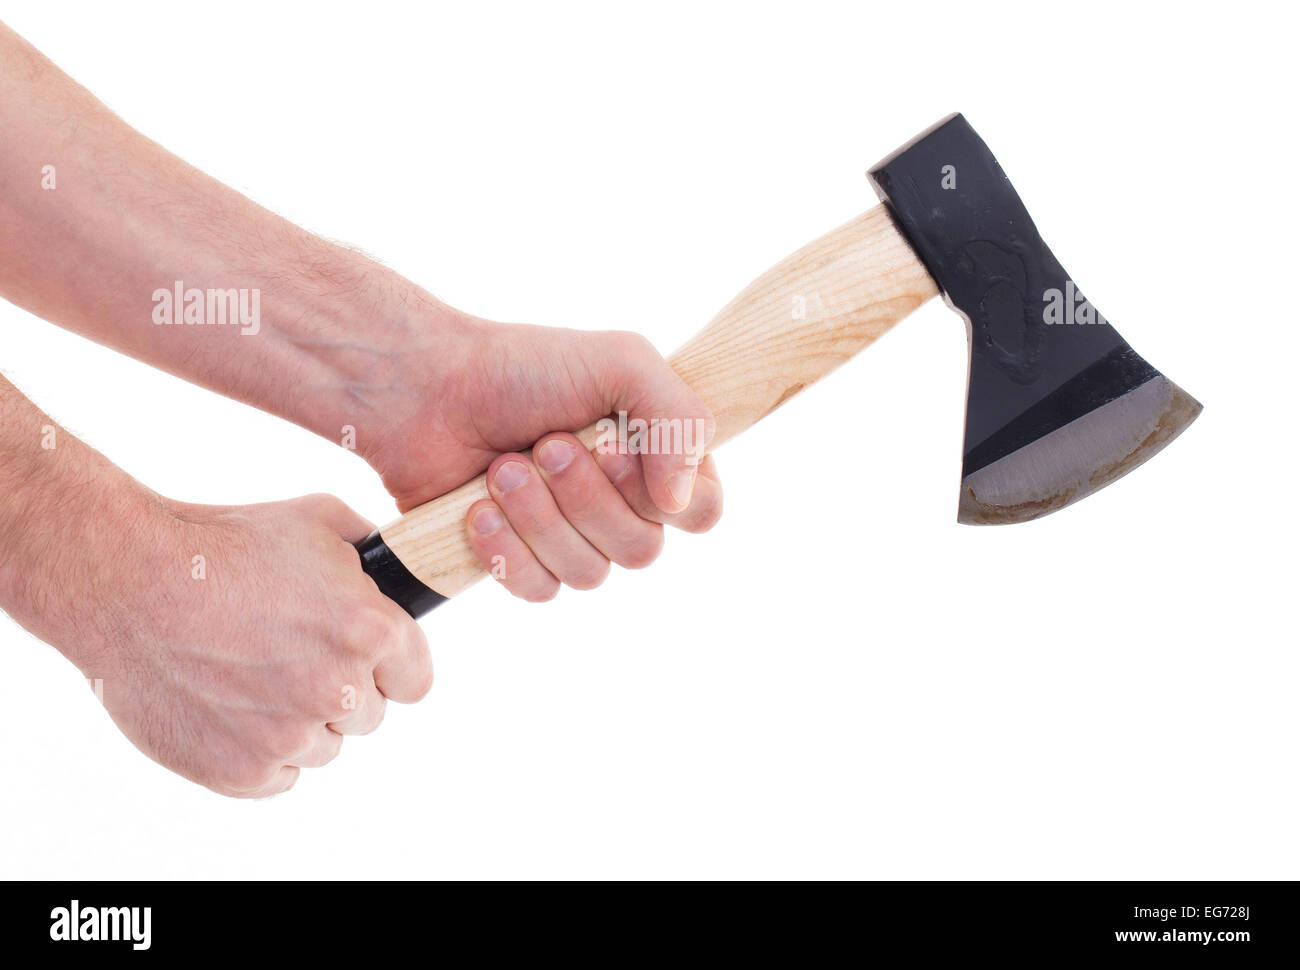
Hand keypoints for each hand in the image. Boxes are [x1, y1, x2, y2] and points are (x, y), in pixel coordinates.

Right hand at [26, 488, 431, 797]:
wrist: (126, 582)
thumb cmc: (221, 544)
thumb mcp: (316, 520)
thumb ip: (370, 555)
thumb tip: (397, 573)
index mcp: (369, 632)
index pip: (416, 680)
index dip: (391, 667)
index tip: (364, 658)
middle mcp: (338, 690)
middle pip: (369, 715)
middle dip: (340, 688)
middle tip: (288, 654)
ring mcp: (289, 737)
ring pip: (324, 747)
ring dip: (299, 722)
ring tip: (249, 674)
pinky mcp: (243, 773)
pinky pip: (278, 776)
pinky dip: (258, 751)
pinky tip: (228, 706)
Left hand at [360, 317, 723, 601]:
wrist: (427, 389)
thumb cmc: (523, 367)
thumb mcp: (622, 361)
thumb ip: (679, 418)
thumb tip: (682, 501)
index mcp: (657, 458)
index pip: (703, 512)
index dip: (666, 496)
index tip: (618, 448)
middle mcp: (621, 503)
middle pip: (643, 550)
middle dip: (587, 497)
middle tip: (545, 446)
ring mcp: (571, 537)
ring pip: (590, 574)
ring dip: (541, 517)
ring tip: (502, 469)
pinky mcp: (521, 561)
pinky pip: (541, 590)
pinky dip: (508, 549)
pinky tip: (478, 509)